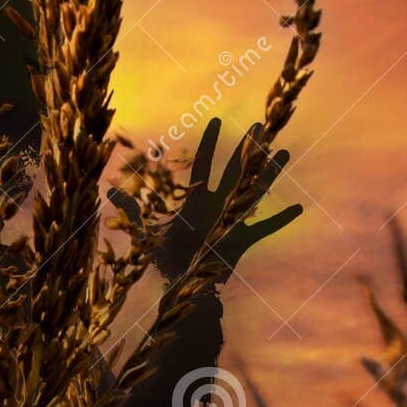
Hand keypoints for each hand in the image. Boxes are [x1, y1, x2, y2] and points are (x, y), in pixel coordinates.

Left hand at [111, 117, 301, 284]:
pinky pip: (264, 228)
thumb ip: (132, 209)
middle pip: (233, 171)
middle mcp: (215, 206)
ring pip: (253, 192)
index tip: (216, 119)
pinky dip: (279, 219)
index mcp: (194, 201)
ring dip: (269, 174)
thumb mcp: (145, 232)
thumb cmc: (163, 261)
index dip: (209, 143)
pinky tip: (298, 207)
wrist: (181, 288)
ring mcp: (230, 221)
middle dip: (246, 149)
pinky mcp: (240, 240)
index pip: (202, 165)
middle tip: (260, 126)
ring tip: (285, 153)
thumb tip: (107, 189)